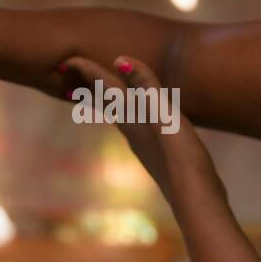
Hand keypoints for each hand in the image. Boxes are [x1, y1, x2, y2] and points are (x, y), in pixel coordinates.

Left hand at [59, 55, 224, 205]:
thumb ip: (145, 88)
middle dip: (89, 86)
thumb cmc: (180, 159)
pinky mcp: (160, 156)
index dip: (87, 72)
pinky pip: (135, 127)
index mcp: (133, 119)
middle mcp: (134, 131)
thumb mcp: (164, 117)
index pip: (105, 88)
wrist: (195, 201)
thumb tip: (119, 60)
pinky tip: (137, 123)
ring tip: (98, 93)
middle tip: (69, 73)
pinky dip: (128, 116)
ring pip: (119, 116)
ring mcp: (146, 145)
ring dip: (106, 101)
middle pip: (106, 102)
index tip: (65, 61)